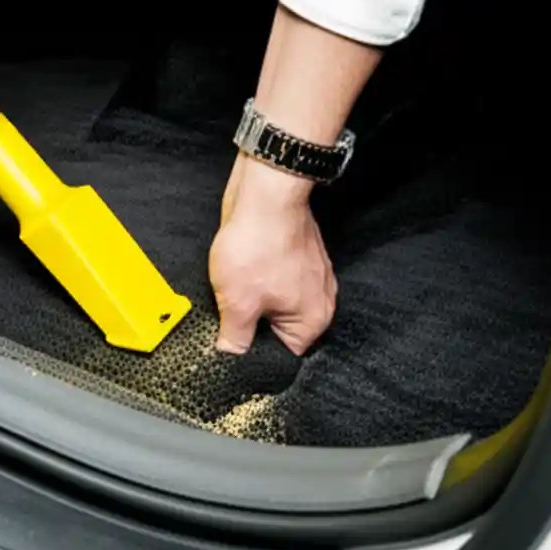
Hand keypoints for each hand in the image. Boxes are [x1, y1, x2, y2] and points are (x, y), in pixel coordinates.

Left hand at [210, 156, 336, 355]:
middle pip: (279, 328)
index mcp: (314, 320)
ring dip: (252, 296)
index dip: (254, 352)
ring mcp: (310, 275)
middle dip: (252, 322)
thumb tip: (230, 356)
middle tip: (230, 311)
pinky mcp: (296, 255)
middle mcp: (320, 299)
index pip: (284, 355)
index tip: (233, 343)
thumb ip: (235, 338)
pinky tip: (242, 266)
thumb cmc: (258, 245)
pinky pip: (274, 278)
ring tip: (236, 284)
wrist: (265, 193)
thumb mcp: (237, 303)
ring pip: (274, 301)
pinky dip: (257, 276)